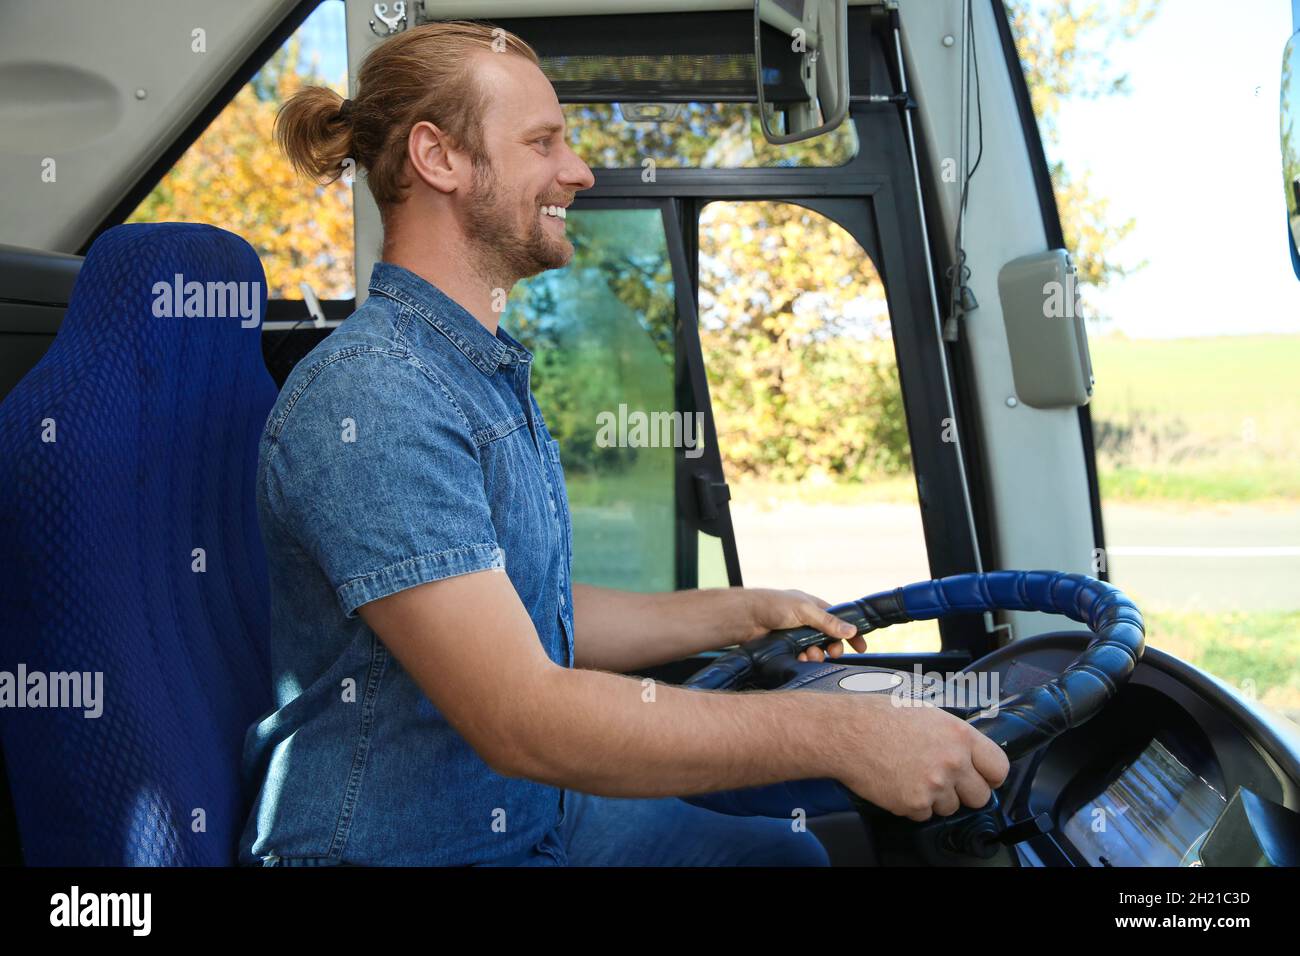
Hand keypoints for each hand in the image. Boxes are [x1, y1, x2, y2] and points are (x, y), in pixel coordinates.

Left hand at [742, 588, 866, 661]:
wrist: (745, 618)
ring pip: (816, 651)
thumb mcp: (804, 610)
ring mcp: (796, 636)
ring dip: (816, 656)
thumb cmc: (772, 605)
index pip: (839, 621)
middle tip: (832, 653)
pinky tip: (799, 660)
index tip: (861, 648)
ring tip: (810, 655)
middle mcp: (807, 622)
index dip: (851, 634)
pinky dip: (803, 661)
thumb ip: (827, 621)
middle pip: (829, 640)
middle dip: (832, 648)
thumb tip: (851, 630)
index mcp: (814, 607)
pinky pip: (801, 658)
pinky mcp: (786, 648)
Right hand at [837, 695, 1009, 820]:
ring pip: (950, 808)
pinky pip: (924, 814)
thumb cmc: (878, 716)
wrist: (845, 732)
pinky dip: (912, 804)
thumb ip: (953, 735)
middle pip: (980, 796)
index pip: (999, 767)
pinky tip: (897, 782)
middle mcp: (952, 762)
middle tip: (943, 779)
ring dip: (936, 798)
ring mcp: (934, 786)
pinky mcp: (913, 804)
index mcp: (960, 735)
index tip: (983, 778)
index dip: (990, 775)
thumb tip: (968, 751)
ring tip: (911, 774)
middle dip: (963, 791)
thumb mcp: (926, 712)